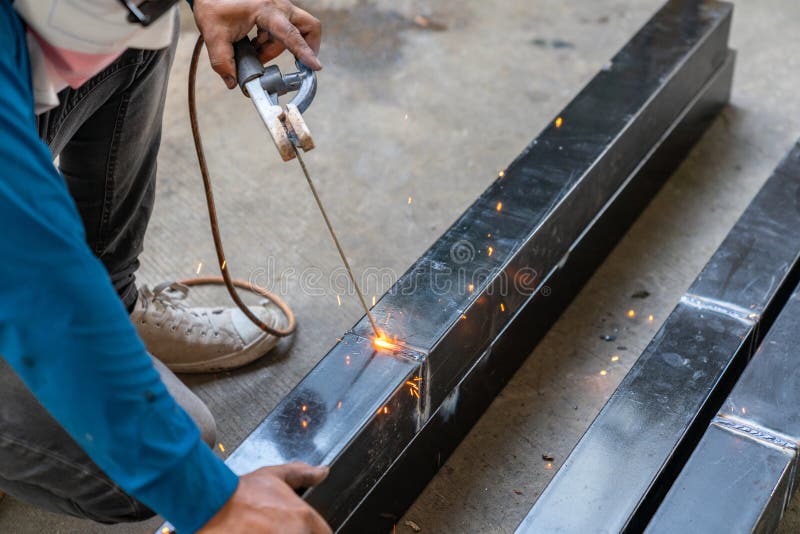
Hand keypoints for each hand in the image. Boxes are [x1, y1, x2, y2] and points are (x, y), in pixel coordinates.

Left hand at [193, 0, 321, 88]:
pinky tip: (255, 45)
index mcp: (266, 10)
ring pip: (293, 31)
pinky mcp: (275, 10)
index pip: (291, 34)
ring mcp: (278, 6)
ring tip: (256, 53)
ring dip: (279, 47)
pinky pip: (284, 28)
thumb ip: (223, 61)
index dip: (305, 52)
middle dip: (306, 47)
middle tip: (299, 63)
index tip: (315, 66)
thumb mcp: (214, 34)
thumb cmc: (212, 4)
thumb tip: (233, 82)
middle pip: (308, 27)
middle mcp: (278, 5)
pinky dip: (273, 41)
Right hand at [199, 462, 331, 532]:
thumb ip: (302, 474)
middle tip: (276, 529)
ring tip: (263, 531)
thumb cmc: (239, 494)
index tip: (303, 530)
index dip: (314, 531)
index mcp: (302, 518)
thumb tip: (321, 471)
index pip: (325, 533)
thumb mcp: (274, 476)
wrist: (210, 508)